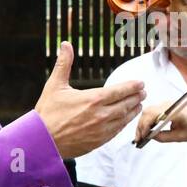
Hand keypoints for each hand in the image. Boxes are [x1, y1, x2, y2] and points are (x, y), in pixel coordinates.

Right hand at [35, 42, 145, 158]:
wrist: (42, 142)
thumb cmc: (47, 113)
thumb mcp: (54, 86)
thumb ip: (64, 64)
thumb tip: (66, 44)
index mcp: (93, 99)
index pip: (120, 91)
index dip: (133, 86)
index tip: (141, 83)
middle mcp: (101, 115)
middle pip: (126, 104)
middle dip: (137, 97)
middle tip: (143, 92)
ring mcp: (102, 130)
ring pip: (124, 118)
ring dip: (134, 110)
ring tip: (139, 104)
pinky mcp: (99, 141)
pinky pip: (117, 131)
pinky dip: (125, 123)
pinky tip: (126, 119)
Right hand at [135, 99, 186, 144]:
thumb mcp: (179, 137)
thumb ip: (163, 137)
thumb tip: (149, 137)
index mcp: (174, 112)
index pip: (154, 115)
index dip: (145, 125)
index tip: (142, 136)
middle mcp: (169, 105)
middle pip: (148, 111)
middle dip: (140, 125)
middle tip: (138, 138)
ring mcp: (167, 104)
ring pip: (148, 110)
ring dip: (142, 122)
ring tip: (141, 135)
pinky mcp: (165, 105)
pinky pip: (152, 110)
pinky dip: (146, 119)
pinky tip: (146, 129)